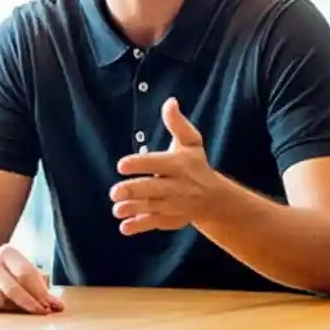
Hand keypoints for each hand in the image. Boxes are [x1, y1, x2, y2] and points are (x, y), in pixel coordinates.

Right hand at [0, 243, 64, 314]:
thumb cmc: (0, 268)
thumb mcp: (17, 267)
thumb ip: (38, 285)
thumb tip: (59, 306)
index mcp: (7, 253)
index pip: (27, 274)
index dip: (41, 291)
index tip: (54, 306)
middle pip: (13, 286)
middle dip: (30, 302)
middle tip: (42, 313)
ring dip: (10, 307)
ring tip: (19, 312)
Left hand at [110, 98, 229, 235]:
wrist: (215, 199)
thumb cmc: (195, 164)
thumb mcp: (191, 142)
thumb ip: (177, 124)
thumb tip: (170, 102)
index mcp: (181, 164)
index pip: (159, 163)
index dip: (140, 164)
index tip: (121, 165)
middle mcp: (179, 186)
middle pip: (155, 188)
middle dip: (134, 191)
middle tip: (114, 192)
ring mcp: (175, 205)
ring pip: (153, 207)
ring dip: (134, 209)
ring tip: (117, 209)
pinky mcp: (172, 220)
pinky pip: (156, 224)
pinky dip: (141, 226)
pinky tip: (125, 227)